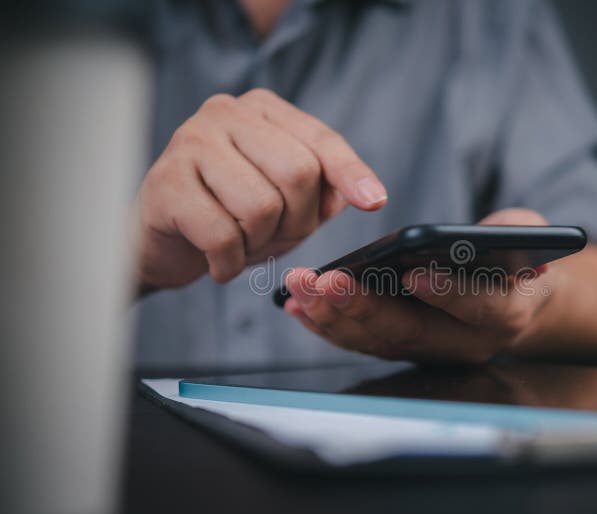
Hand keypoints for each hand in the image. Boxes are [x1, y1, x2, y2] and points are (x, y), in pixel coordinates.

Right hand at [135, 89, 386, 290]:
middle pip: (297, 172)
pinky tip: (218, 261)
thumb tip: (363, 194)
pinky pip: (222, 235)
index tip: (375, 202)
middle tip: (277, 238)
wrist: (164, 242)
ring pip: (261, 206)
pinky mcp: (165, 182)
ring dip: (260, 244)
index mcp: (262, 110)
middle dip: (299, 221)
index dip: (350, 173)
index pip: (320, 140)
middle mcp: (225, 113)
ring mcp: (190, 142)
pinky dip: (229, 263)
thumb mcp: (289, 204)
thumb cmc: (232, 216)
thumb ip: (325, 192)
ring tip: (241, 245)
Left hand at [282, 209, 553, 363]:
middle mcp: (467, 343)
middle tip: (327, 282)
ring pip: (379, 341)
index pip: (480, 309)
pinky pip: (361, 342)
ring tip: (301, 288)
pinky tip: (298, 304)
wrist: (512, 301)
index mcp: (506, 314)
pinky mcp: (403, 349)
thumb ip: (516, 233)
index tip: (413, 274)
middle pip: (413, 331)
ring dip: (334, 317)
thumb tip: (490, 236)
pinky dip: (327, 325)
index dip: (448, 293)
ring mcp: (431, 351)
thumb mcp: (526, 237)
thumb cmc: (515, 261)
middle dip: (364, 307)